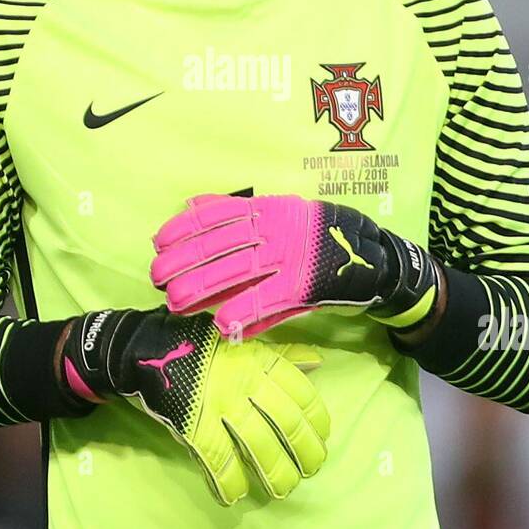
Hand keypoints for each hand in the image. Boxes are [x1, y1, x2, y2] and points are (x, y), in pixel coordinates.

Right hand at [58, 306, 329, 506]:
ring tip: (283, 489)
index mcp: (261, 360)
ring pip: (259, 446)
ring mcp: (220, 406)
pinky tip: (235, 495)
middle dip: (305, 453)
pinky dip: (229, 483)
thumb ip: (282, 354)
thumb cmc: (202, 346)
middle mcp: (246, 382)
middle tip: (311, 470)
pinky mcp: (194, 426)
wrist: (148, 349)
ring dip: (276, 473)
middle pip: (287, 424)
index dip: (318, 421)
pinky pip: (219, 461)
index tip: (323, 437)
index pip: (303, 394)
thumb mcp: (245, 342)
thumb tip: (318, 363)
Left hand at [149, 193, 440, 337]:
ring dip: (201, 288)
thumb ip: (236, 212)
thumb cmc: (316, 237)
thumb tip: (190, 206)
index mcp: (267, 208)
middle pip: (219, 244)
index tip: (159, 243)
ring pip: (236, 271)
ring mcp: (289, 257)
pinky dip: (242, 311)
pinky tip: (220, 323)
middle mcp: (275, 228)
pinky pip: (266, 300)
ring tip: (174, 303)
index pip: (216, 216)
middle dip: (183, 262)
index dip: (183, 230)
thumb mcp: (278, 212)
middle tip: (155, 279)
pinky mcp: (303, 286)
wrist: (372, 256)